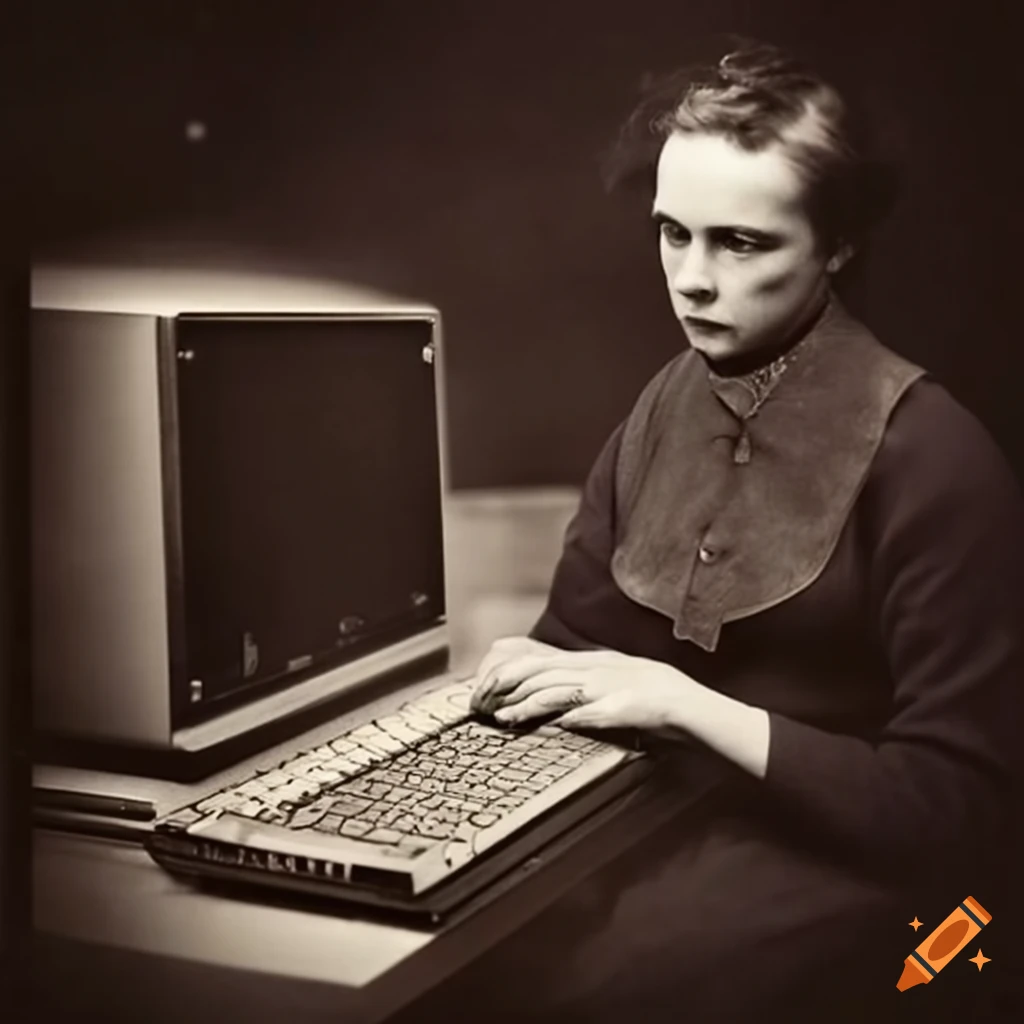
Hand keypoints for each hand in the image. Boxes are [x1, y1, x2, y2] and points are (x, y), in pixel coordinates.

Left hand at [474, 646, 695, 733]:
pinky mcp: (619, 705)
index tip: (490, 687)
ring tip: (504, 717)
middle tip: (484, 702)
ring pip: (555, 688)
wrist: (691, 707)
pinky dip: (565, 716)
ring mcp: (606, 685)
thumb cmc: (657, 700)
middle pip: (540, 670)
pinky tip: (549, 725)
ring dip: (525, 704)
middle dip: (507, 684)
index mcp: (593, 662)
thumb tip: (563, 709)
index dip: (513, 672)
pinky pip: (586, 709)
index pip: (542, 660)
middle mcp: (595, 668)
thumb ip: (590, 692)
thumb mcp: (618, 686)